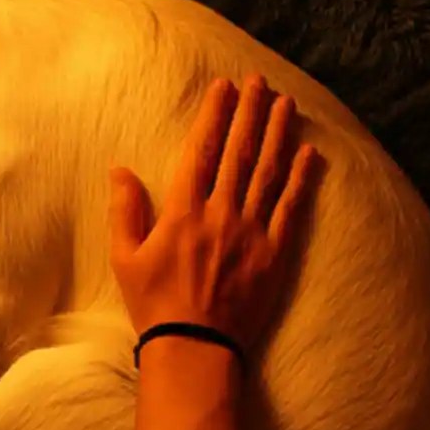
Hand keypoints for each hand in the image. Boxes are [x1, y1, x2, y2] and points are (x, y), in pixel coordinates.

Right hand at [109, 75, 323, 349]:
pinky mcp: (274, 254)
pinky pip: (291, 208)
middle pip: (239, 152)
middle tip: (259, 81)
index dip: (214, 115)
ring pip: (268, 172)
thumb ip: (124, 210)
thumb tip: (120, 169)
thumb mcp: (124, 258)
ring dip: (278, 134)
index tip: (223, 87)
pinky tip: (310, 153)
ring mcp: (251, 232)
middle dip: (250, 112)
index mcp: (183, 211)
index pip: (201, 150)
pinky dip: (301, 178)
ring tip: (286, 103)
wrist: (194, 348)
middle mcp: (221, 213)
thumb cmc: (154, 304)